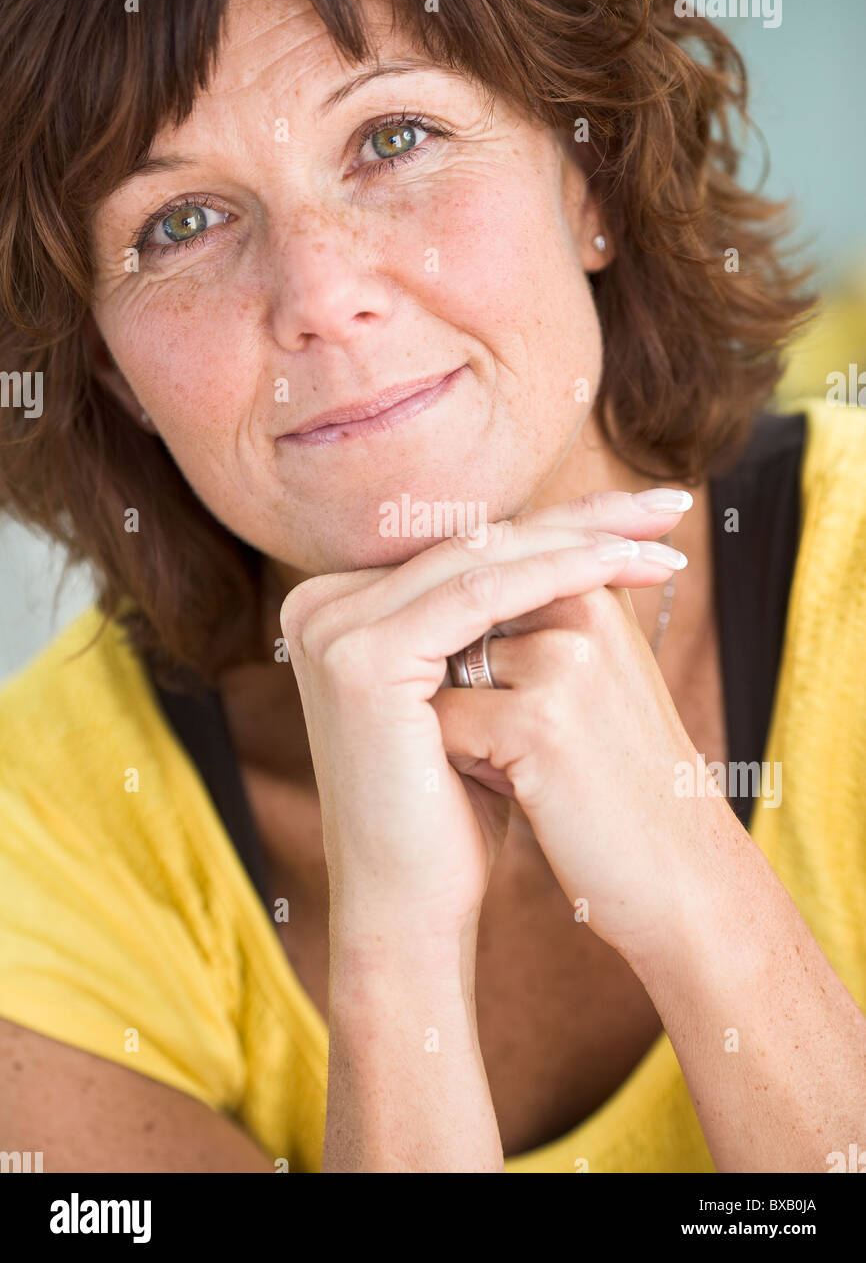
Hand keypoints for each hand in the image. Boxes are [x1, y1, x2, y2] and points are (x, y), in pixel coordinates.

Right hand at [279, 489, 690, 948]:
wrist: (413, 906)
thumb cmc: (453, 808)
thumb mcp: (471, 692)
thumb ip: (490, 619)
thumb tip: (572, 540)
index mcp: (337, 607)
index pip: (465, 546)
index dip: (558, 525)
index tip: (642, 519)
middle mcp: (320, 607)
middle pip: (475, 543)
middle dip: (579, 519)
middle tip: (665, 506)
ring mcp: (332, 628)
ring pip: (482, 560)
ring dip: (581, 541)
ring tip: (662, 537)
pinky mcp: (361, 656)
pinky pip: (478, 596)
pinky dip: (555, 572)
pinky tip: (618, 563)